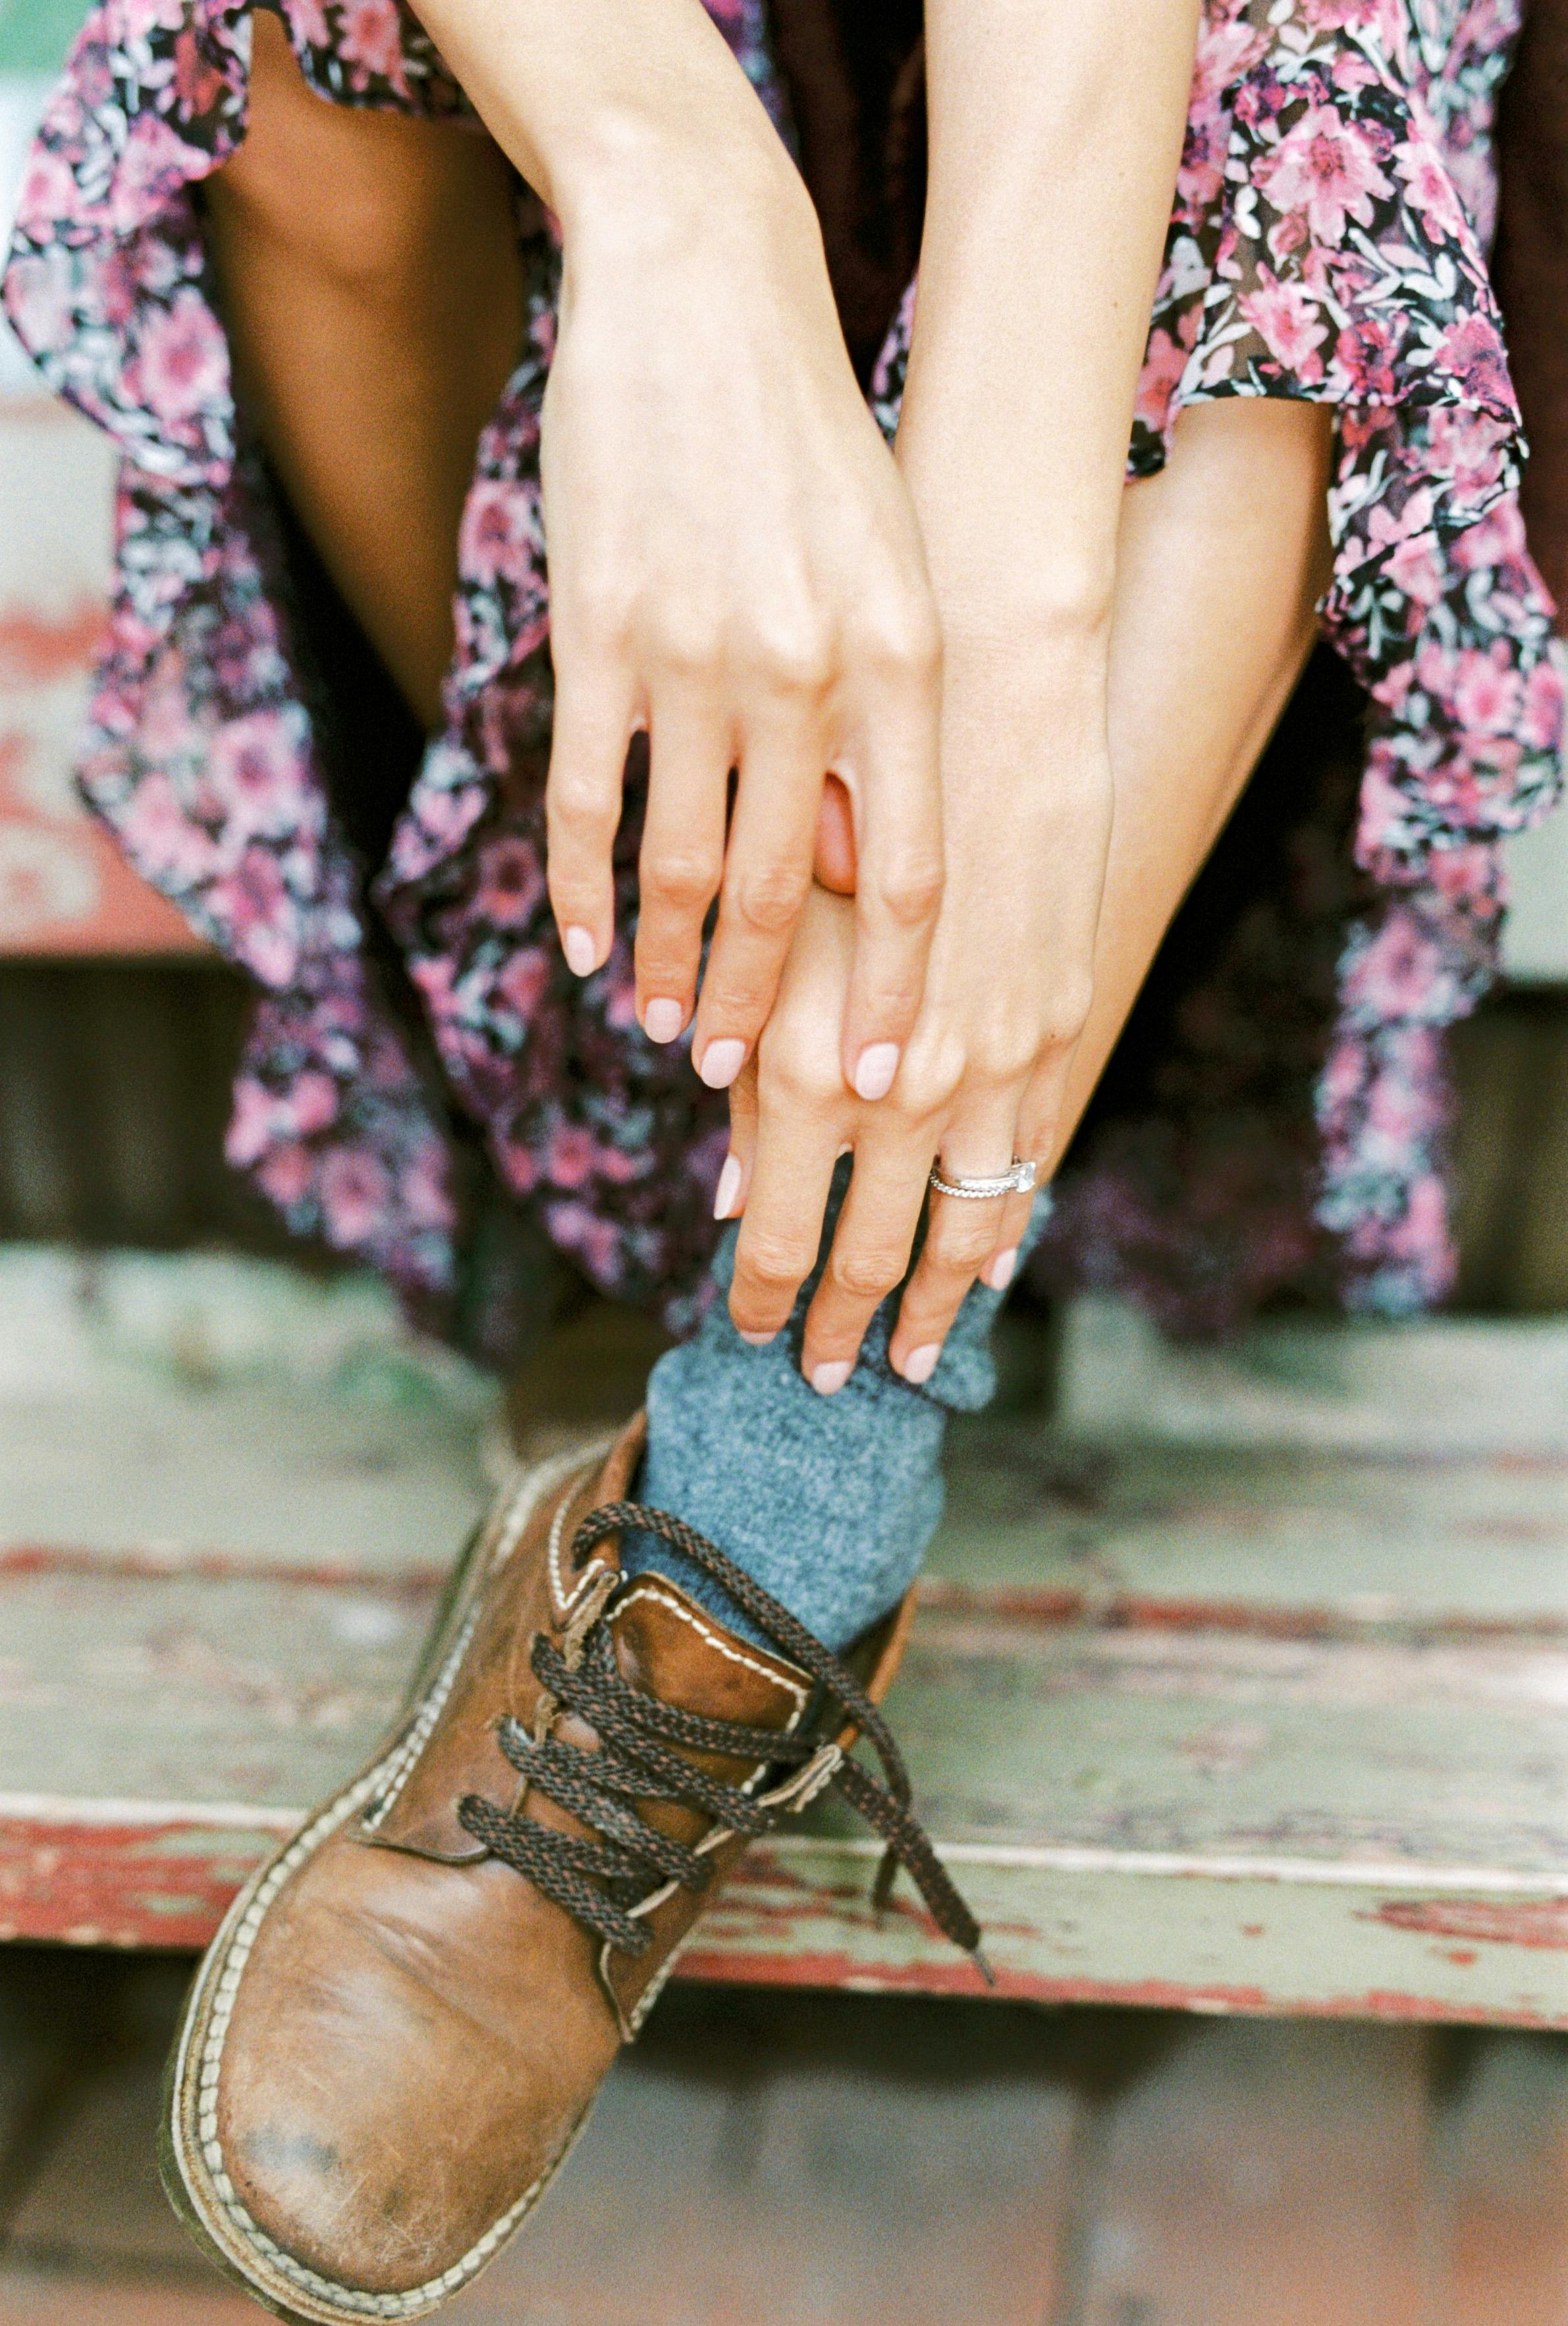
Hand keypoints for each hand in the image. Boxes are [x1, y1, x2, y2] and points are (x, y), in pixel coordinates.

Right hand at [538, 103, 942, 1099]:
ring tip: (658, 1023)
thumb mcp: (889, 572)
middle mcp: (809, 670)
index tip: (876, 1082)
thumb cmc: (810, 446)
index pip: (909, 872)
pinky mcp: (599, 633)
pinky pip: (586, 801)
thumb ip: (885, 718)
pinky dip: (579, 888)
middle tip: (730, 1075)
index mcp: (905, 660)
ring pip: (682, 863)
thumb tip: (857, 868)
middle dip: (759, 1006)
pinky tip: (578, 943)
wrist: (704, 291)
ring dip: (667, 963)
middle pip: (789, 894)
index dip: (893, 992)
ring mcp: (697, 653)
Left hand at [718, 628, 1112, 1387]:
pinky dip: (999, 1231)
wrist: (984, 723)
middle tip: (823, 1377)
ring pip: (962, 1231)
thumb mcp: (767, 941)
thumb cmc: (842, 810)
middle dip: (841, 1329)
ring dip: (929, 1306)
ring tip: (909, 1358)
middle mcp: (906, 1093)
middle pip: (872, 1257)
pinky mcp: (1056, 1037)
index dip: (765, 1304)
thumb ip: (747, 1078)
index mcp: (812, 1072)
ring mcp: (993, 1073)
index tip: (750, 1337)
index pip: (782, 1240)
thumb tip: (732, 1192)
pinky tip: (983, 1270)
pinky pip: (1028, 1164)